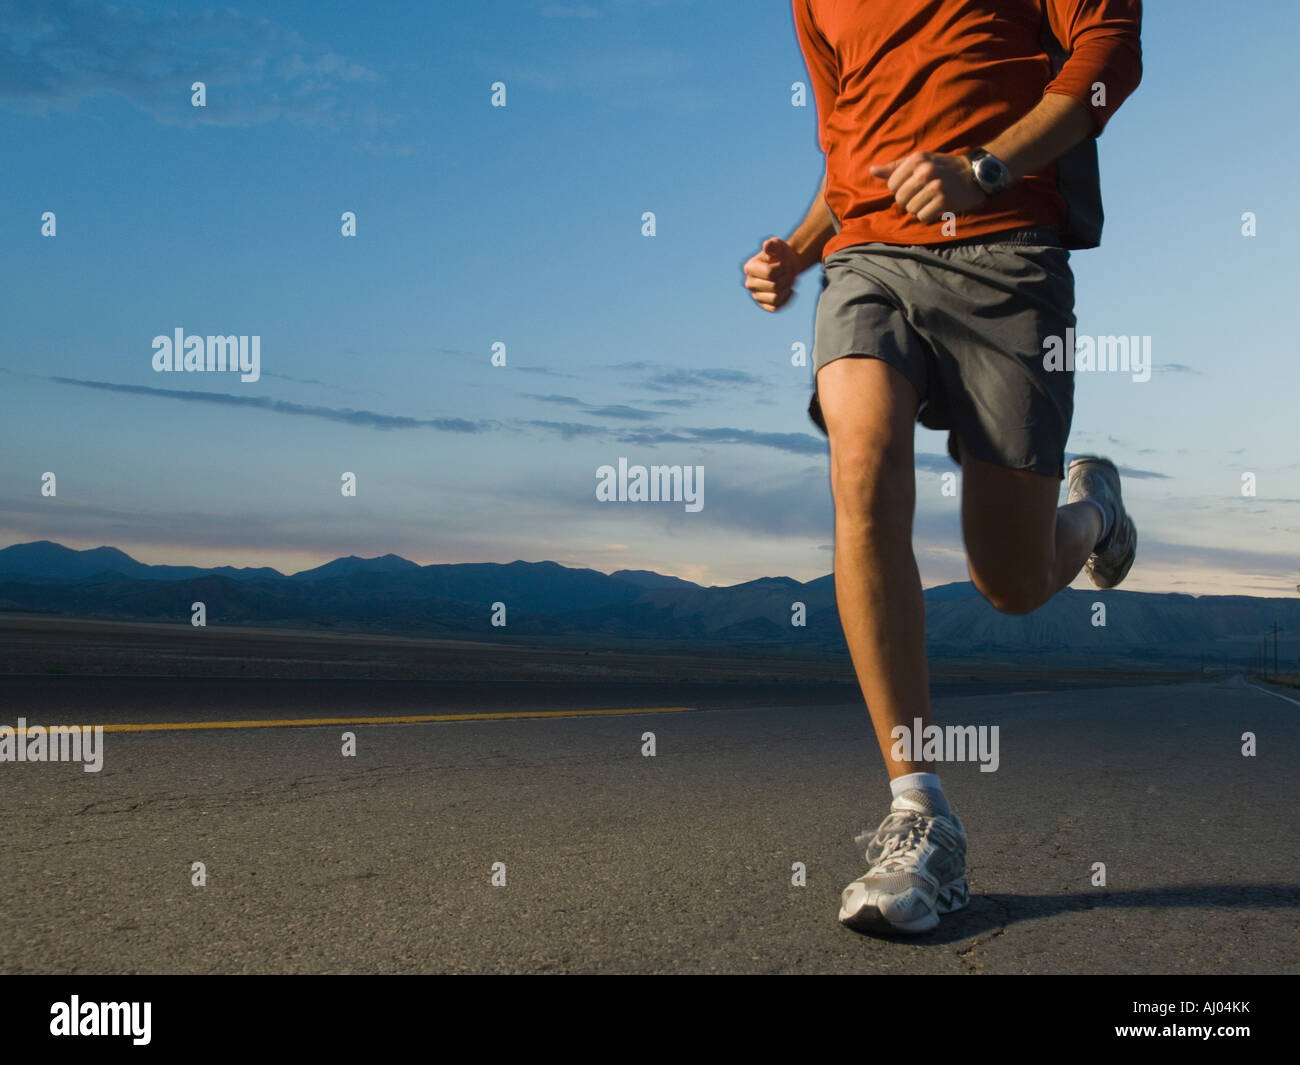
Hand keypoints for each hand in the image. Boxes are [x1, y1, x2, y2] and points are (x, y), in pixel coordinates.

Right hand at [742, 236, 801, 312]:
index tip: (785, 262)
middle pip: (774, 286)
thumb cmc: (780, 254)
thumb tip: (767, 245)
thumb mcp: (777, 245)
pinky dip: (786, 298)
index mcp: (749, 268)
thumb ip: (772, 245)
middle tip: (789, 271)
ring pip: (775, 298)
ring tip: (789, 279)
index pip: (770, 273)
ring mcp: (756, 296)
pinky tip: (789, 289)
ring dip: (787, 288)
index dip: (783, 267)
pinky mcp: (764, 305)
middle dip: (786, 277)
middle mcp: (750, 283)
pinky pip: (776, 307)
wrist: (786, 265)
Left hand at [869, 151, 985, 224]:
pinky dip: (929, 216)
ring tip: (933, 199)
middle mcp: (924, 171)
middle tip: (925, 195)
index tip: (915, 186)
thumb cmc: (944, 168)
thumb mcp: (921, 161)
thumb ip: (896, 167)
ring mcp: (935, 186)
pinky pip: (923, 217)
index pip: (892, 185)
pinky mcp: (944, 201)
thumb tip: (873, 170)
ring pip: (911, 209)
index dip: (901, 190)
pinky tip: (939, 206)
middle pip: (900, 199)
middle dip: (910, 201)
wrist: (975, 174)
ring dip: (920, 209)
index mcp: (917, 159)